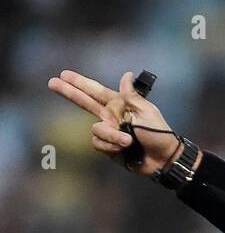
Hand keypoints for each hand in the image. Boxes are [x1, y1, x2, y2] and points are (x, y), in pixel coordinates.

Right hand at [47, 70, 181, 176]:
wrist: (164, 158)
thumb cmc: (159, 134)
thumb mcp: (146, 111)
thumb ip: (131, 95)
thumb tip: (126, 74)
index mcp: (120, 105)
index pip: (96, 91)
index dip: (81, 83)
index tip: (64, 74)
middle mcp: (112, 117)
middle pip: (85, 103)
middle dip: (69, 93)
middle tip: (52, 83)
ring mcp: (109, 132)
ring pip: (96, 130)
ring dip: (111, 136)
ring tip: (129, 141)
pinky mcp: (109, 148)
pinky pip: (99, 143)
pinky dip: (111, 146)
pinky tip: (123, 149)